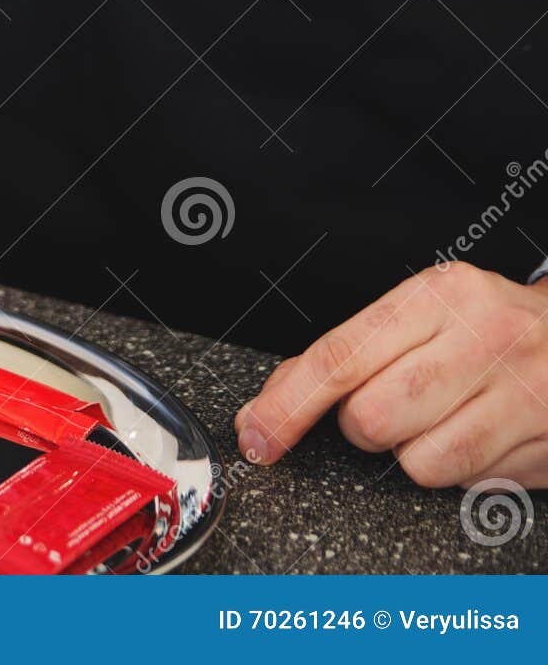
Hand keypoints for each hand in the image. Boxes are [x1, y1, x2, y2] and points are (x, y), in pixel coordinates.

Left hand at [235, 262, 547, 487]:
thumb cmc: (489, 325)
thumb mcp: (422, 313)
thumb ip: (346, 353)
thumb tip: (269, 407)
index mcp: (440, 295)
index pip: (338, 357)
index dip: (287, 406)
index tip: (256, 436)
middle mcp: (485, 337)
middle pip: (373, 417)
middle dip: (365, 426)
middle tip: (393, 406)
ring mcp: (526, 393)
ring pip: (421, 462)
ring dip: (415, 452)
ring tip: (443, 418)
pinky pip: (472, 483)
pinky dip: (463, 471)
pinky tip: (482, 433)